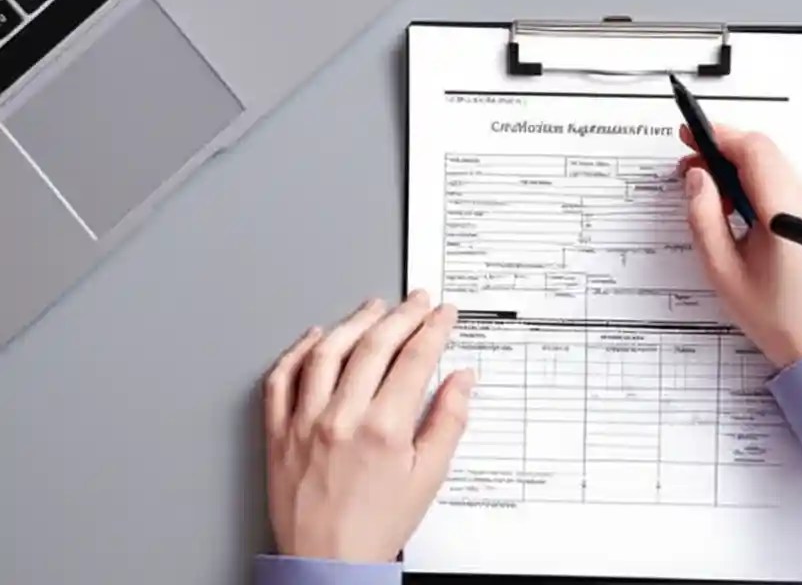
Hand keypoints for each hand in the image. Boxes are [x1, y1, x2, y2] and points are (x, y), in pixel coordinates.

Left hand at [263, 292, 472, 561]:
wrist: (328, 562)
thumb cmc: (376, 526)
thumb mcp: (429, 477)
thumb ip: (449, 421)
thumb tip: (461, 380)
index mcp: (383, 429)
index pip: (413, 359)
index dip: (433, 329)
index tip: (442, 314)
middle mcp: (341, 419)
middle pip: (373, 346)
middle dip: (401, 316)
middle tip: (416, 302)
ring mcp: (305, 422)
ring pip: (327, 352)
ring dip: (353, 322)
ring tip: (372, 309)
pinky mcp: (278, 432)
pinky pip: (281, 379)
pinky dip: (298, 352)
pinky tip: (315, 337)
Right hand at [679, 125, 801, 367]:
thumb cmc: (781, 320)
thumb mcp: (724, 271)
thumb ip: (704, 218)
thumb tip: (698, 179)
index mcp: (787, 212)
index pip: (754, 148)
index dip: (719, 136)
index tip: (693, 135)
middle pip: (766, 157)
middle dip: (725, 158)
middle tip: (694, 174)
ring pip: (778, 173)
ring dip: (744, 178)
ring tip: (720, 210)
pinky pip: (792, 192)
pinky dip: (765, 193)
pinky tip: (748, 222)